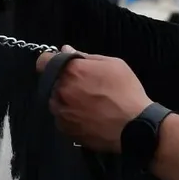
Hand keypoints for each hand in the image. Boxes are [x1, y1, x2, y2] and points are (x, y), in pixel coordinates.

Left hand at [35, 45, 152, 153]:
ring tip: (87, 105)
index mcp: (71, 71)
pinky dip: (70, 116)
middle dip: (63, 82)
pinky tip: (88, 117)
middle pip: (51, 83)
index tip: (61, 65)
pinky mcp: (66, 130)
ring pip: (55, 102)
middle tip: (84, 87)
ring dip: (65, 100)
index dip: (50, 61)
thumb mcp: (113, 64)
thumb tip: (66, 49)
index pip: (43, 61)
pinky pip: (61, 119)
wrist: (134, 125)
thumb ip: (86, 56)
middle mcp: (61, 91)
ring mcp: (61, 113)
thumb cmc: (126, 91)